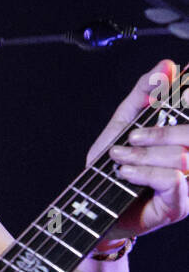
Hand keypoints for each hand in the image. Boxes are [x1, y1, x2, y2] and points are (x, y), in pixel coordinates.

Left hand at [85, 58, 188, 245]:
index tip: (179, 87)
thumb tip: (167, 66)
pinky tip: (126, 173)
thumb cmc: (113, 164)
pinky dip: (146, 173)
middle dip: (162, 131)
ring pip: (184, 158)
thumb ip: (145, 92)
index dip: (188, 94)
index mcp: (183, 135)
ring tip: (119, 157)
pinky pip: (173, 181)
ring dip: (145, 155)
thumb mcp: (123, 121)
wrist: (93, 206)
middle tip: (131, 136)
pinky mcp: (179, 205)